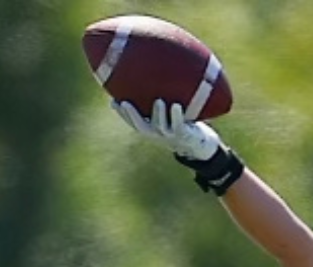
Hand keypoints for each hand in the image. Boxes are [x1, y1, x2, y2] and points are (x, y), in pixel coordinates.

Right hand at [115, 99, 245, 194]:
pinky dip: (176, 115)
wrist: (200, 146)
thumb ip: (162, 100)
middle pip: (140, 126)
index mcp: (151, 129)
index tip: (112, 101)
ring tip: (158, 101)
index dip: (121, 113)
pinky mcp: (183, 135)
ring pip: (160, 126)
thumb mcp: (170, 115)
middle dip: (130, 115)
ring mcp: (170, 136)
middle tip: (123, 102)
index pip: (132, 122)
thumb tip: (158, 75)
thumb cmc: (183, 126)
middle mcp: (157, 134)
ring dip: (158, 114)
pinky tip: (175, 105)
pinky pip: (179, 125)